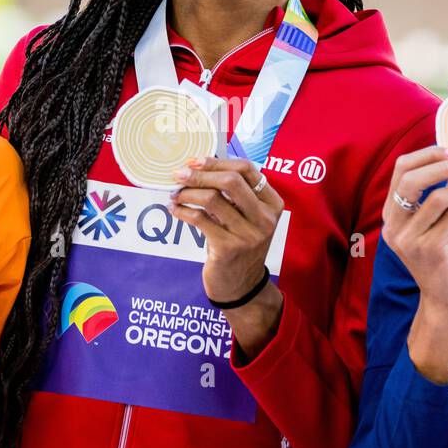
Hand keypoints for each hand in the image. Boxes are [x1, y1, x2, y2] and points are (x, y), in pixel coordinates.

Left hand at [169, 156, 285, 358]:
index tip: (195, 161)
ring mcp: (248, 235)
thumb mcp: (246, 218)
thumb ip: (233, 194)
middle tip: (179, 174)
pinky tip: (175, 210)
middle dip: (200, 174)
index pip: (247, 170)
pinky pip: (200, 220)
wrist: (241, 287)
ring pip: (212, 199)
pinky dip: (183, 211)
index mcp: (272, 204)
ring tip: (175, 195)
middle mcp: (265, 218)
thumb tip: (198, 166)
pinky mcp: (229, 248)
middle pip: (231, 181)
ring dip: (187, 193)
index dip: (218, 162)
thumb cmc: (239, 245)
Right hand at [382, 146, 447, 383]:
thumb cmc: (446, 259)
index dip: (427, 155)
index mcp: (392, 215)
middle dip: (443, 165)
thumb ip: (443, 196)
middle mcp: (394, 225)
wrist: (447, 298)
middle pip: (410, 179)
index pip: (400, 171)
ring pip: (436, 197)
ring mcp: (408, 239)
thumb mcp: (441, 222)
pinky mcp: (428, 249)